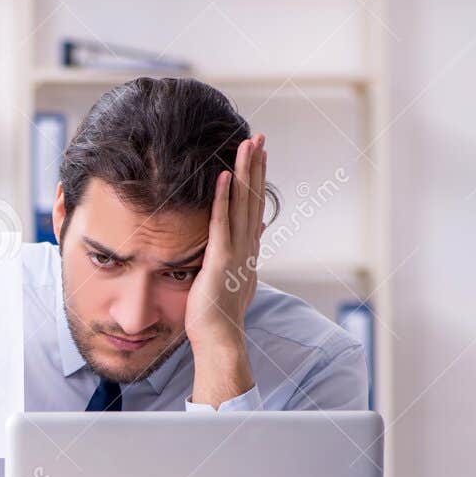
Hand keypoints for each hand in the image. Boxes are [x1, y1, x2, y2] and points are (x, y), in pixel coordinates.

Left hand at [185, 134, 266, 404]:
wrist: (219, 339)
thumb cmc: (217, 314)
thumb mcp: (228, 279)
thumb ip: (233, 257)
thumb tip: (239, 243)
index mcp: (248, 250)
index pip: (253, 206)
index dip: (256, 179)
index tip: (258, 154)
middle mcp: (247, 247)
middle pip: (253, 198)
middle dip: (256, 166)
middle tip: (259, 137)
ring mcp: (237, 253)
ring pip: (243, 205)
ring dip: (245, 173)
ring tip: (247, 144)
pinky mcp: (221, 261)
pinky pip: (222, 224)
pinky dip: (223, 199)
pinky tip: (224, 176)